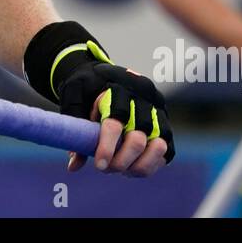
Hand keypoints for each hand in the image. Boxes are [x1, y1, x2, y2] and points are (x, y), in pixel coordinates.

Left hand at [63, 63, 173, 177]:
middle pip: (139, 138)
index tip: (100, 165)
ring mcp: (158, 110)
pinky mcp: (166, 122)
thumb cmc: (87, 86)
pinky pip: (168, 150)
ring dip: (140, 165)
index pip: (116, 121)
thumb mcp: (73, 98)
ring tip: (123, 171)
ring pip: (159, 145)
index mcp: (117, 89)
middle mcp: (143, 98)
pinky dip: (153, 164)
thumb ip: (75, 128)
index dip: (108, 147)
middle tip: (107, 169)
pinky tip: (135, 168)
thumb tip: (74, 166)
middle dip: (122, 161)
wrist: (105, 72)